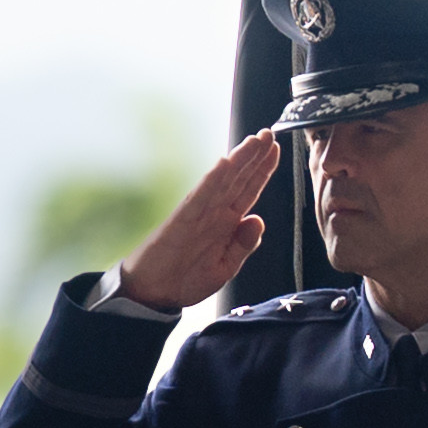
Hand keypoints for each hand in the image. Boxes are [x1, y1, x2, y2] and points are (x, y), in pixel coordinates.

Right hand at [113, 131, 289, 310]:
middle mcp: (214, 213)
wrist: (153, 295)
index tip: (274, 149)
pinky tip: (223, 164)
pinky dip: (212, 180)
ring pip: (222, 182)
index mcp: (226, 224)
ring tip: (254, 140)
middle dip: (254, 156)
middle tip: (267, 133)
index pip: (248, 190)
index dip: (262, 170)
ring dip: (239, 160)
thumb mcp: (224, 268)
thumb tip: (258, 220)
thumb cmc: (186, 280)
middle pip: (238, 179)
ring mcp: (198, 214)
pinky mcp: (182, 221)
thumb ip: (243, 246)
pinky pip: (200, 197)